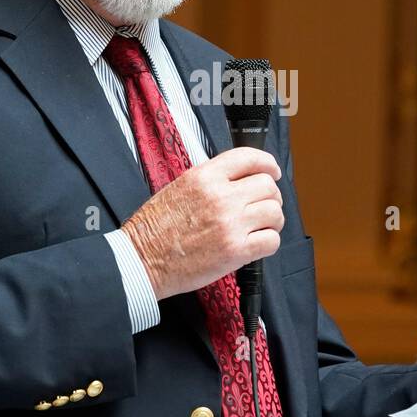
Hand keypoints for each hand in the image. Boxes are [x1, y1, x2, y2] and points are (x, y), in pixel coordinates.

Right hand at [120, 147, 283, 298]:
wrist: (142, 259)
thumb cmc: (155, 228)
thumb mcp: (180, 187)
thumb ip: (211, 179)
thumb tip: (240, 179)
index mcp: (205, 177)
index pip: (249, 158)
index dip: (267, 163)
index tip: (271, 171)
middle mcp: (220, 196)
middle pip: (267, 186)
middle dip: (270, 196)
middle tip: (263, 206)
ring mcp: (230, 223)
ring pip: (274, 212)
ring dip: (272, 220)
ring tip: (261, 227)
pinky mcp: (236, 251)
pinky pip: (271, 240)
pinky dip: (268, 242)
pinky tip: (256, 244)